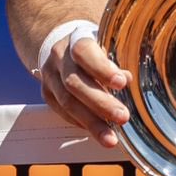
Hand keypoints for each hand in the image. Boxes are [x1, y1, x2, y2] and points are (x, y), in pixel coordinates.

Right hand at [37, 31, 128, 147]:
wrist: (65, 48)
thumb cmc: (94, 48)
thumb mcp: (107, 46)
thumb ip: (116, 61)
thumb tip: (128, 79)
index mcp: (76, 38)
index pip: (84, 51)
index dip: (102, 68)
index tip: (122, 82)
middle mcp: (59, 56)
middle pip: (75, 82)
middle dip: (100, 103)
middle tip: (122, 116)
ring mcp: (50, 76)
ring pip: (67, 102)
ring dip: (91, 123)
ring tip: (110, 137)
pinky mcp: (47, 94)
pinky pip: (63, 113)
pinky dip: (81, 124)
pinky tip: (96, 131)